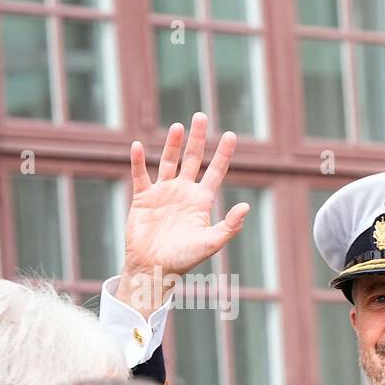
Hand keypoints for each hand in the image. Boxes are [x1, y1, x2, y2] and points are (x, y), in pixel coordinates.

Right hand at [118, 112, 248, 315]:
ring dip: (171, 144)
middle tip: (201, 115)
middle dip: (197, 138)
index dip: (222, 154)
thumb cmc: (185, 259)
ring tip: (178, 126)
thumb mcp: (211, 243)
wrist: (155, 269)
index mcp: (202, 201)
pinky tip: (138, 145)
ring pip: (168, 161)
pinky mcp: (142, 197)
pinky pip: (140, 174)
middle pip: (192, 159)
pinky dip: (138, 160)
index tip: (230, 134)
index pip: (215, 171)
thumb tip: (247, 206)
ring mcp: (163, 193)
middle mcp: (183, 192)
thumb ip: (230, 226)